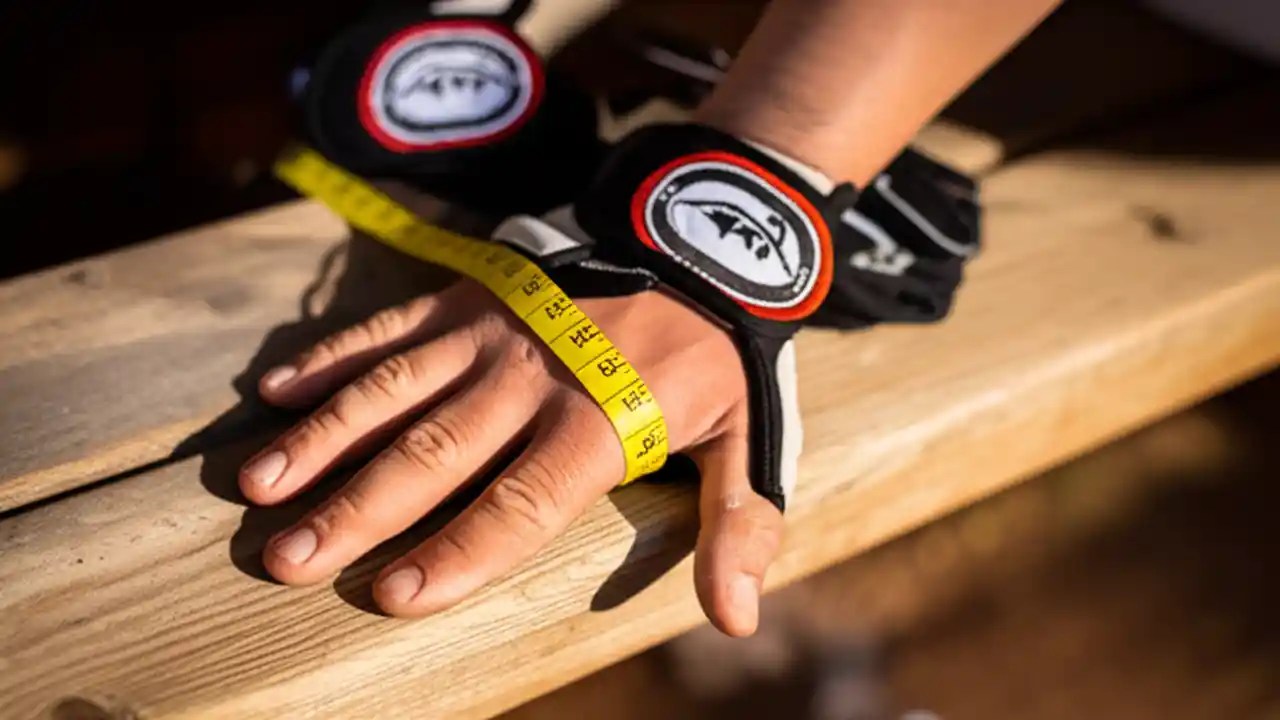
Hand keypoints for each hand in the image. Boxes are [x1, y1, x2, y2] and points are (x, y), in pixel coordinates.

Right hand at [240, 279, 783, 634]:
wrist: (703, 241)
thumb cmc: (720, 359)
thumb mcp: (751, 440)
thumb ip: (737, 526)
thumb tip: (735, 620)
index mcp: (600, 422)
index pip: (520, 500)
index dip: (458, 550)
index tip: (393, 596)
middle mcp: (533, 376)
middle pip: (435, 452)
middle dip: (358, 509)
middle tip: (286, 558)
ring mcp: (493, 329)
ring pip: (394, 387)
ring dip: (324, 436)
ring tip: (258, 484)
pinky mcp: (469, 294)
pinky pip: (390, 325)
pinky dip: (333, 356)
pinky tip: (274, 390)